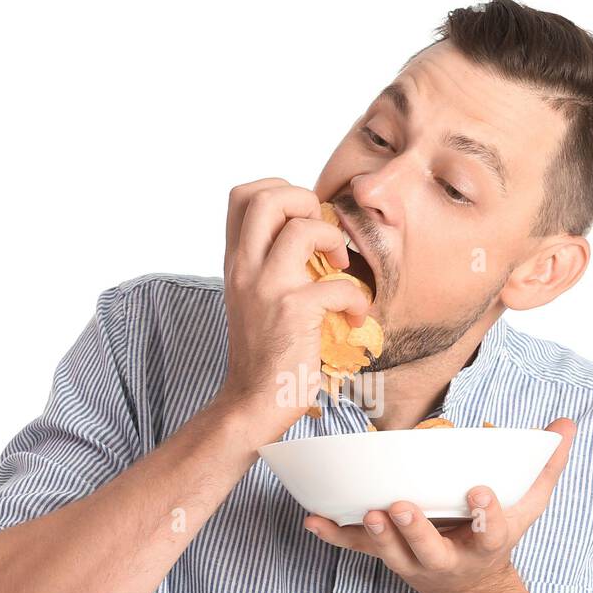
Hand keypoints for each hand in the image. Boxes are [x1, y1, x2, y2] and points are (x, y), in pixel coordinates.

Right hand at [211, 179, 370, 447]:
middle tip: (322, 235)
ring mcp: (267, 288)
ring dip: (335, 242)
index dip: (281, 189)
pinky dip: (357, 299)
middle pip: (268, 196)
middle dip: (307, 201)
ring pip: (304, 228)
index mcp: (236, 261)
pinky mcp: (294, 312)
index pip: (244, 194)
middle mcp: (246, 268)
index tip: (303, 219)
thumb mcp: (253, 299)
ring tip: (342, 270)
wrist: (253, 403)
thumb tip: (307, 237)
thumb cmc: (264, 354)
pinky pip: (340, 284)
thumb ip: (270, 265)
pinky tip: (354, 317)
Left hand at [304, 418, 575, 592]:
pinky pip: (357, 549)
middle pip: (430, 550)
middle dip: (416, 531)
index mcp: (485, 545)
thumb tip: (566, 425)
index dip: (487, 514)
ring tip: (368, 511)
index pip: (491, 532)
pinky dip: (335, 536)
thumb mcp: (527, 508)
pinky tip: (313, 521)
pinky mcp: (388, 558)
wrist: (470, 592)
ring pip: (392, 553)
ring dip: (376, 534)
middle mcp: (447, 560)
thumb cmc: (495, 538)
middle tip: (401, 506)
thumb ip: (545, 468)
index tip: (479, 492)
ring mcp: (413, 563)